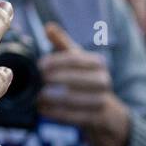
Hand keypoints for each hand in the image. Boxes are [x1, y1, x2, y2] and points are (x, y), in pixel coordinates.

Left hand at [37, 22, 128, 145]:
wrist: (106, 111)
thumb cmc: (85, 79)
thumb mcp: (76, 59)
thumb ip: (62, 43)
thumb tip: (49, 26)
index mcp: (97, 63)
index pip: (75, 59)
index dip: (56, 61)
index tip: (40, 66)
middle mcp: (103, 80)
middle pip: (78, 78)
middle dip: (57, 79)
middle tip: (39, 80)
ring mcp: (102, 100)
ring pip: (77, 99)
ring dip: (55, 99)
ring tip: (39, 97)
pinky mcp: (98, 118)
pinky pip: (76, 116)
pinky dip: (58, 113)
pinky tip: (43, 110)